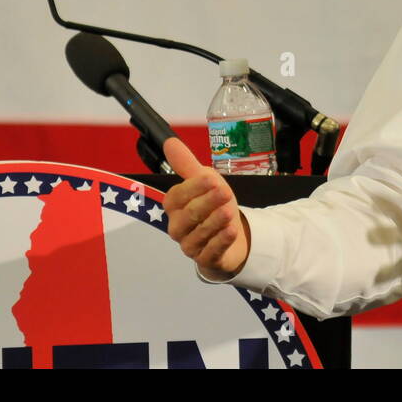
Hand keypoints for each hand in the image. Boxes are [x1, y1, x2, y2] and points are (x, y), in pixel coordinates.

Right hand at [163, 137, 250, 278]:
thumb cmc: (213, 205)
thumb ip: (186, 164)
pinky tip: (231, 231)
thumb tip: (170, 142)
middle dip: (207, 203)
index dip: (194, 187)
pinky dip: (221, 241)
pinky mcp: (205, 259)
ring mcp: (190, 245)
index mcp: (174, 206)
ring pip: (200, 233)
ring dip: (215, 222)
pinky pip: (211, 251)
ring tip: (229, 211)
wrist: (230, 234)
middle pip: (189, 215)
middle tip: (224, 191)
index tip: (211, 178)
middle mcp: (177, 227)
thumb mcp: (204, 182)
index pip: (178, 196)